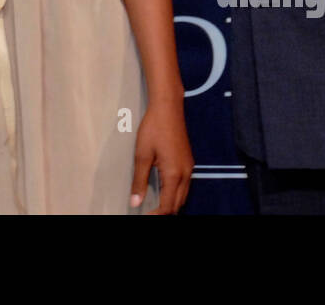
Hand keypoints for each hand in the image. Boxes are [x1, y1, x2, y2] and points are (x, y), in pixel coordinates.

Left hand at [130, 99, 193, 213]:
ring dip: (171, 204)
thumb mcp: (142, 155)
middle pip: (178, 204)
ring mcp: (189, 167)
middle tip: (149, 213)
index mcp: (174, 174)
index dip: (156, 215)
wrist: (168, 108)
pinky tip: (164, 190)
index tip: (144, 216)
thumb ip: (139, 181)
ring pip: (183, 195)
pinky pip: (185, 185)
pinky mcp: (188, 161)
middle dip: (165, 212)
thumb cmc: (153, 129)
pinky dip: (176, 194)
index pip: (168, 206)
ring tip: (155, 206)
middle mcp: (185, 174)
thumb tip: (135, 202)